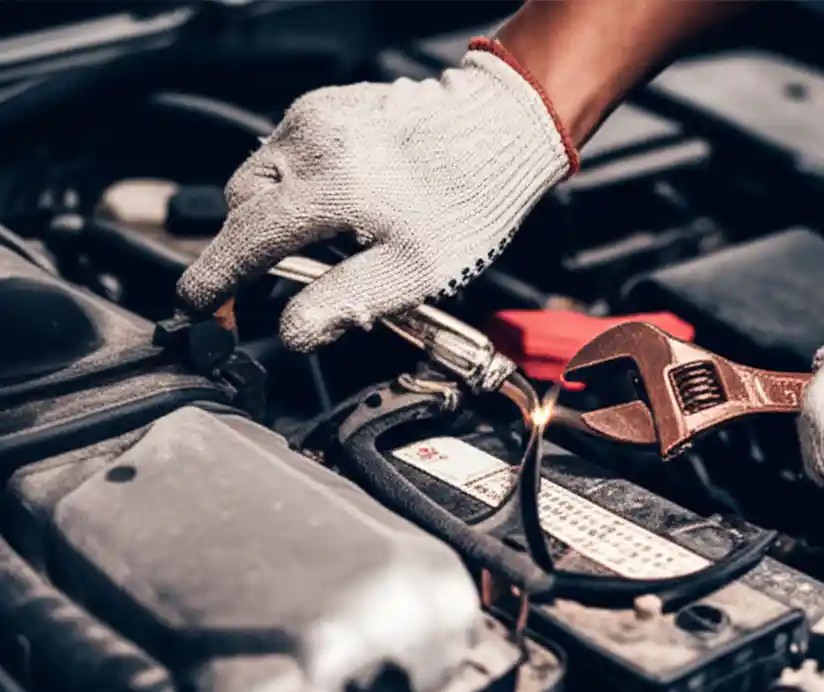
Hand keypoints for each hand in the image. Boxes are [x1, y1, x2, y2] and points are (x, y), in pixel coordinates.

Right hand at [177, 40, 576, 351]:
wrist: (503, 131)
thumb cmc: (467, 203)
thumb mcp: (414, 271)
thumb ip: (345, 303)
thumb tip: (292, 334)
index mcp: (330, 189)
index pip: (245, 241)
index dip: (215, 281)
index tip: (198, 308)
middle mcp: (311, 144)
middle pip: (241, 206)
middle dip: (244, 249)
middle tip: (269, 287)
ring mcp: (316, 117)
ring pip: (258, 176)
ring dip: (268, 214)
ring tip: (312, 244)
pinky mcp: (328, 104)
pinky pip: (285, 152)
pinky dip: (293, 182)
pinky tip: (332, 202)